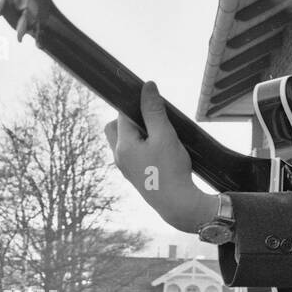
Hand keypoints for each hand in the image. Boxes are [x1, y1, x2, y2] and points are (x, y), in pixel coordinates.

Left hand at [103, 81, 215, 232]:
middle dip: (130, 119)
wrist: (177, 204)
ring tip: (158, 136)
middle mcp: (119, 156)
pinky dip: (141, 146)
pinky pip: (131, 153)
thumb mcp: (164, 135)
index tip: (151, 103)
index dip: (136, 104)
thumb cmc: (171, 170)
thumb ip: (153, 110)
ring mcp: (125, 167)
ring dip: (137, 133)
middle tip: (152, 122)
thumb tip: (147, 86)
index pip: (121, 114)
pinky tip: (159, 150)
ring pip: (123, 141)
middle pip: (114, 127)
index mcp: (123, 145)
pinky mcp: (133, 175)